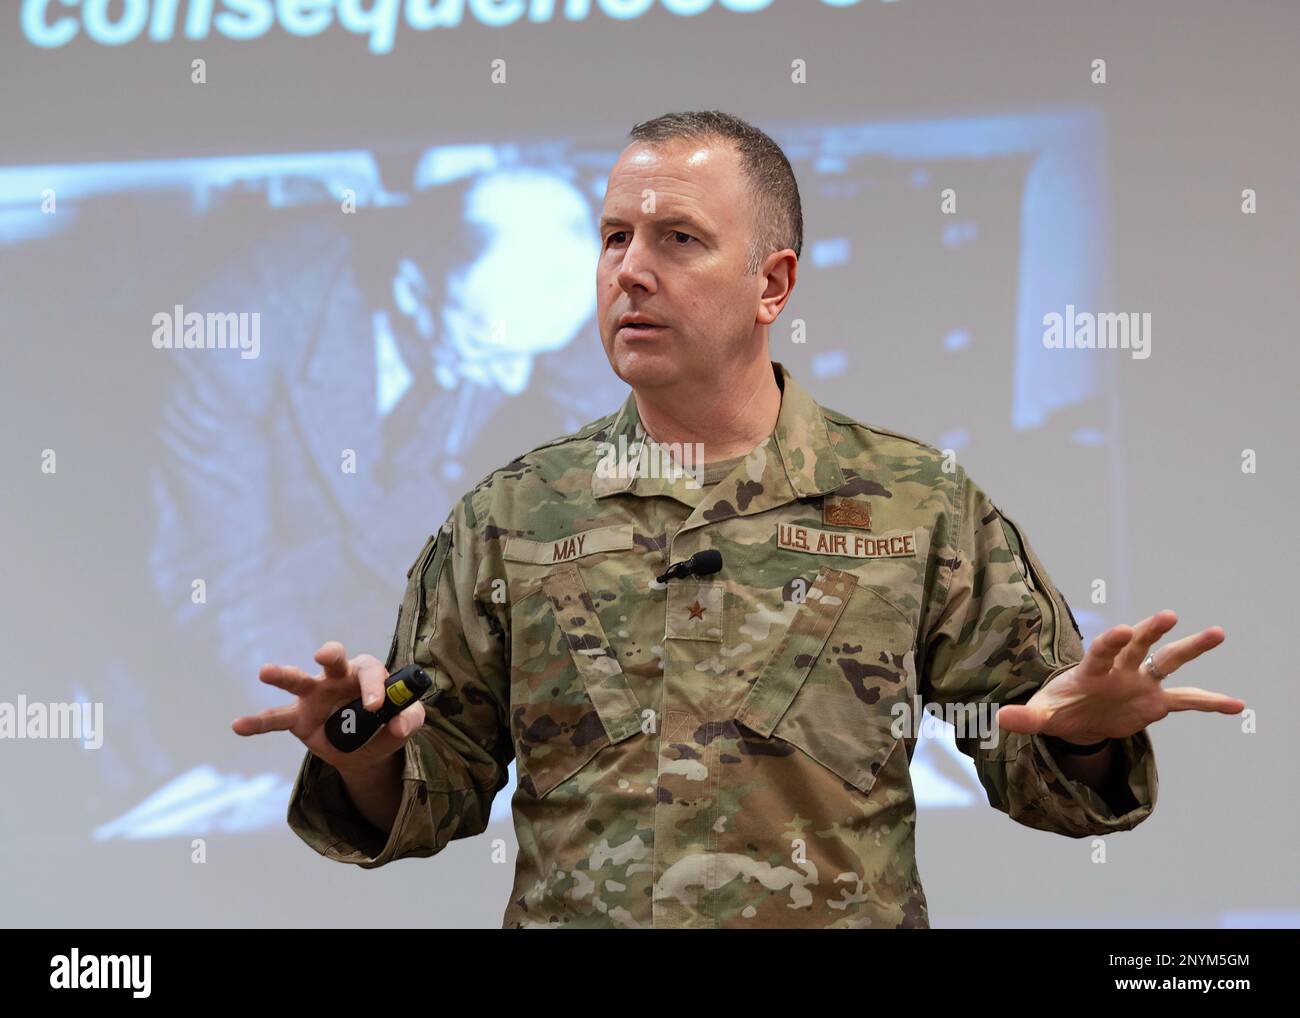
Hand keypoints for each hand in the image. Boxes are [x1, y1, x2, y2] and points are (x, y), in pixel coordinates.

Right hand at [231, 640, 426, 775]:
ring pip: (297, 681)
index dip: (373, 685)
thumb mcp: (405, 723)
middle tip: (324, 655)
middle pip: (333, 659)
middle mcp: (337, 678)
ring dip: (282, 675)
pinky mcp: (297, 718)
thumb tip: (399, 723)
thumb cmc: (388, 723)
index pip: (370, 670)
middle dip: (329, 653)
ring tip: (265, 671)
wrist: (366, 749)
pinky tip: (238, 726)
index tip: (376, 706)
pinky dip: (257, 723)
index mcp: (366, 674)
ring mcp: (314, 696)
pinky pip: (275, 719)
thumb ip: (408, 720)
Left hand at [995, 610, 1243, 743]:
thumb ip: (1025, 717)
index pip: (1102, 651)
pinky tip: (1238, 704)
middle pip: (1138, 645)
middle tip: (1168, 615)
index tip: (1125, 629)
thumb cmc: (1057, 709)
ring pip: (1168, 661)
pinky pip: (1188, 701)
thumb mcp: (1041, 715)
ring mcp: (1141, 683)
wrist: (1077, 719)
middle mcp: (1121, 670)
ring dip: (1191, 648)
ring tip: (1217, 633)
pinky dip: (1211, 703)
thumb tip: (1000, 718)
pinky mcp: (1156, 702)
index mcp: (1092, 670)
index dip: (1112, 641)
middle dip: (1151, 630)